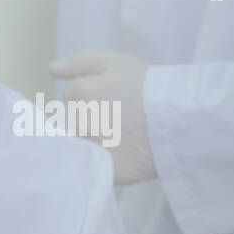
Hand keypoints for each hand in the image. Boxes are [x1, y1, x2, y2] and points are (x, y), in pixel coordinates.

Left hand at [49, 51, 153, 184]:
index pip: (72, 95)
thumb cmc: (149, 86)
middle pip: (74, 120)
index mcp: (80, 94)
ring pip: (82, 143)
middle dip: (90, 117)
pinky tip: (122, 153)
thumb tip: (51, 70)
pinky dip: (104, 162)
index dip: (91, 93)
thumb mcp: (115, 61)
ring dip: (95, 139)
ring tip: (122, 135)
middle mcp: (81, 123)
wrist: (182, 118)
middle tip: (118, 116)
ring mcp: (92, 149)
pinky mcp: (106, 171)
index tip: (112, 96)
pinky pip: (96, 166)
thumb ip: (79, 63)